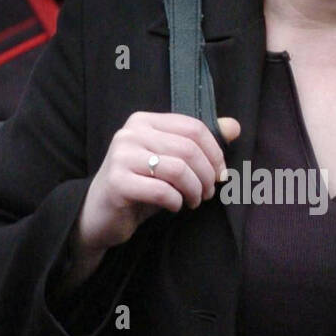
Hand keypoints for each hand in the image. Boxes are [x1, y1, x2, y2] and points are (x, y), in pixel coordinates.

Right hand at [77, 112, 240, 252]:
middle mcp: (130, 133)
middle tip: (208, 193)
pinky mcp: (117, 182)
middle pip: (188, 149)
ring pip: (178, 169)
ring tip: (194, 201)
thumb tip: (234, 127)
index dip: (215, 153)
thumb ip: (199, 143)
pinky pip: (162, 191)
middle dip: (207, 175)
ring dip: (194, 190)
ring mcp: (121, 156)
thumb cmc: (140, 186)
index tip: (220, 174)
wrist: (101, 215)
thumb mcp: (170, 161)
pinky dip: (176, 202)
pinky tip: (174, 207)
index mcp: (144, 120)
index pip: (193, 127)